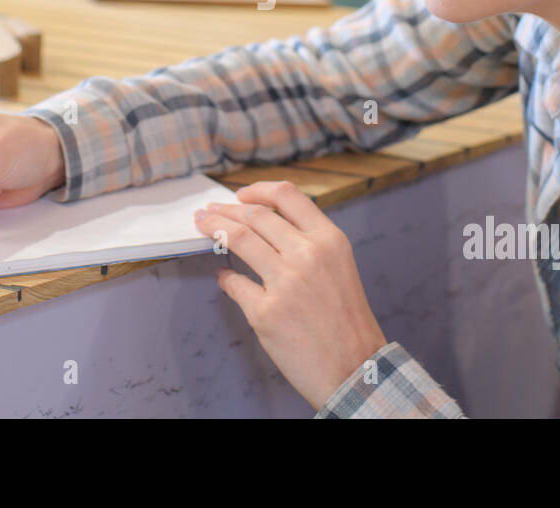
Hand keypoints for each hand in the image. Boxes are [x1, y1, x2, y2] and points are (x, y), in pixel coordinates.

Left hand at [193, 180, 387, 410]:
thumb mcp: (339, 266)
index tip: (240, 195)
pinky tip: (224, 276)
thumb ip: (308, 242)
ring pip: (238, 238)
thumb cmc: (347, 320)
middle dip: (226, 210)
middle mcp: (307, 255)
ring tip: (203, 226)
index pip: (287, 195)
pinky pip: (234, 283)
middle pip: (255, 215)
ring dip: (214, 228)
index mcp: (329, 240)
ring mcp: (284, 283)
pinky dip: (225, 277)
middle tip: (210, 211)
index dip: (258, 190)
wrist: (355, 369)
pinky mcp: (265, 313)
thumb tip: (265, 224)